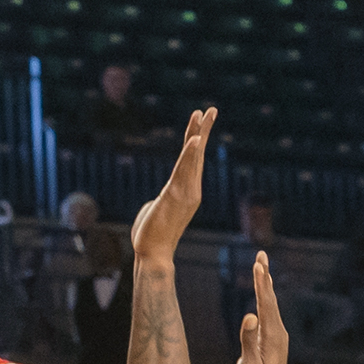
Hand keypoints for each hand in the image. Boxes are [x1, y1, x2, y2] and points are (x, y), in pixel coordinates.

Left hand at [130, 109, 215, 261]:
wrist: (153, 255)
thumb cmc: (152, 236)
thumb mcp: (157, 210)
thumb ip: (162, 200)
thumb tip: (160, 200)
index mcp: (187, 191)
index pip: (193, 160)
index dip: (197, 139)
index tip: (201, 120)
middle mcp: (190, 190)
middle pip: (198, 154)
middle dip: (204, 130)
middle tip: (211, 108)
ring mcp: (184, 193)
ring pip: (193, 159)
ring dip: (198, 135)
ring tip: (204, 115)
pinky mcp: (174, 196)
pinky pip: (183, 171)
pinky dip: (190, 155)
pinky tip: (195, 140)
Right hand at [234, 251, 289, 363]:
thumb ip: (248, 341)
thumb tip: (250, 315)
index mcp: (271, 336)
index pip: (265, 304)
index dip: (261, 284)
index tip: (258, 265)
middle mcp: (277, 331)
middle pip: (270, 298)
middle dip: (265, 276)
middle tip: (261, 255)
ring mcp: (277, 334)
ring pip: (271, 303)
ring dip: (265, 283)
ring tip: (262, 267)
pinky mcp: (273, 338)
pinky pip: (269, 311)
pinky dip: (265, 296)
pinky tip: (263, 292)